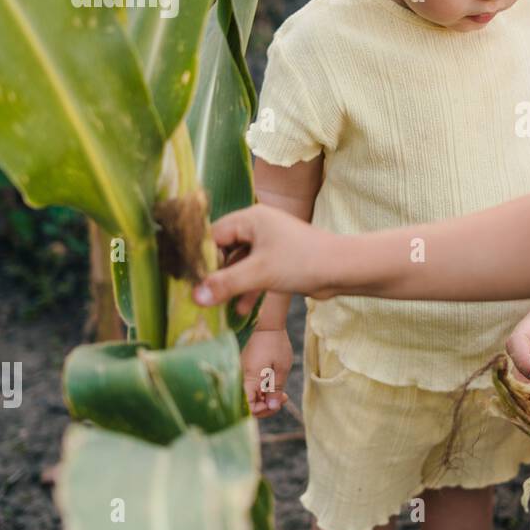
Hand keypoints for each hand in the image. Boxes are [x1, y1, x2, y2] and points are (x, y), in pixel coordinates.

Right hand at [193, 204, 341, 314]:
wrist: (343, 269)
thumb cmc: (302, 261)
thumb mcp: (259, 273)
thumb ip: (225, 284)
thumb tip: (194, 296)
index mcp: (251, 218)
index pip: (212, 235)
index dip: (200, 257)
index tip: (186, 281)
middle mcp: (258, 227)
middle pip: (224, 250)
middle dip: (214, 274)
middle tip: (200, 296)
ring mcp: (269, 244)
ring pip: (239, 264)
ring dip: (231, 286)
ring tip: (218, 307)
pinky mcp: (279, 260)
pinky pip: (255, 273)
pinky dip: (248, 289)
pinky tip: (242, 311)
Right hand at [241, 328, 292, 417]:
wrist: (266, 325)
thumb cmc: (275, 344)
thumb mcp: (281, 368)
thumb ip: (275, 389)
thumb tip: (272, 407)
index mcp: (249, 380)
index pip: (248, 408)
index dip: (263, 410)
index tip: (278, 403)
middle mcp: (241, 379)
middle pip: (248, 405)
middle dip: (267, 406)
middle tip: (284, 398)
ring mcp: (242, 375)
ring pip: (250, 396)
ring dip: (266, 399)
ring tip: (283, 394)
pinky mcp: (245, 371)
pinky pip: (251, 387)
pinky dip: (262, 390)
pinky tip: (274, 385)